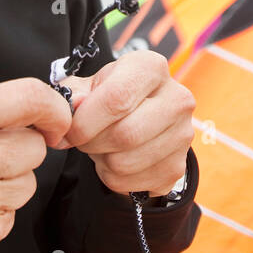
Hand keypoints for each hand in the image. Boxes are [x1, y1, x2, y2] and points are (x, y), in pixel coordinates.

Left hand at [57, 50, 194, 196]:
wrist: (142, 118)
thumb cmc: (113, 97)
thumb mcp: (91, 85)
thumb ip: (75, 92)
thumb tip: (74, 105)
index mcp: (152, 68)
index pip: (116, 99)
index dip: (84, 121)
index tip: (69, 130)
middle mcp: (177, 99)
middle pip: (124, 135)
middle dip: (91, 143)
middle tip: (83, 140)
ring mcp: (183, 135)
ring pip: (124, 163)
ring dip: (101, 161)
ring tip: (102, 147)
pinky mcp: (177, 166)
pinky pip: (130, 183)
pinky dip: (112, 177)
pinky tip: (116, 159)